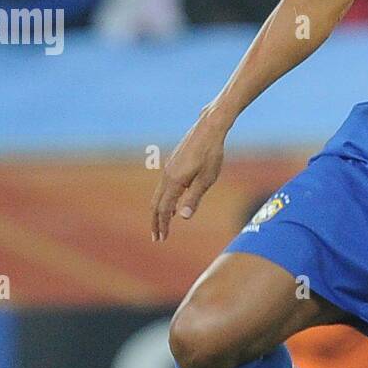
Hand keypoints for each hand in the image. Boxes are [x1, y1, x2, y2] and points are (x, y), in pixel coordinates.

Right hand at [150, 112, 226, 241]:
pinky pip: (164, 187)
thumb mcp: (206, 179)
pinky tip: (173, 204)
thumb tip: (184, 217)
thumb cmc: (212, 154)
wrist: (209, 128)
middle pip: (156, 204)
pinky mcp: (173, 164)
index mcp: (174, 181)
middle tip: (157, 238)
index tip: (162, 239)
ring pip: (158, 194)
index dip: (163, 225)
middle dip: (156, 222)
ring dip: (159, 211)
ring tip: (163, 225)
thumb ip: (194, 198)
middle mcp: (167, 175)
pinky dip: (164, 200)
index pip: (164, 209)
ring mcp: (168, 168)